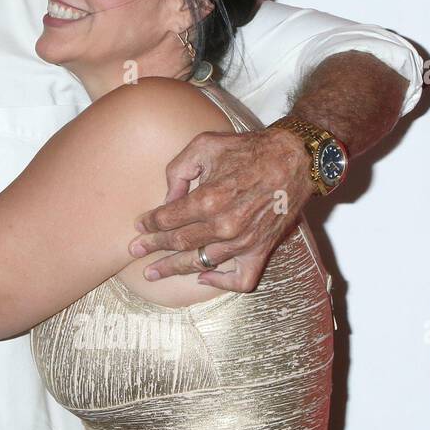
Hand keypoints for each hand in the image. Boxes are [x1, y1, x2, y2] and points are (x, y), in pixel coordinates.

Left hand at [127, 127, 313, 291]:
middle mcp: (224, 225)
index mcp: (208, 198)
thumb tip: (167, 198)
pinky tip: (203, 278)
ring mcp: (244, 242)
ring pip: (200, 263)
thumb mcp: (205, 145)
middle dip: (152, 247)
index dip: (149, 223)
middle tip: (133, 251)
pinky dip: (221, 284)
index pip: (167, 219)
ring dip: (173, 268)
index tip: (139, 225)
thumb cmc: (248, 149)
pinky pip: (241, 280)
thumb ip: (178, 170)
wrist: (295, 158)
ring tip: (153, 273)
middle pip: (178, 243)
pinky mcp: (262, 250)